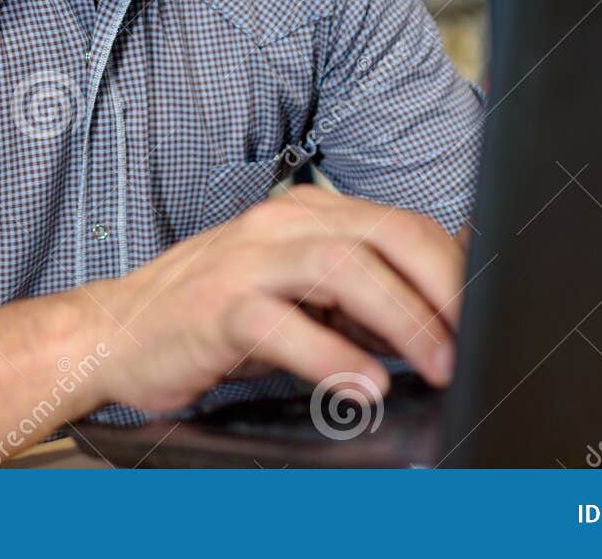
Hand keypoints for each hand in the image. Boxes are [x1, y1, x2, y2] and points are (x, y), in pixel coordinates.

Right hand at [84, 186, 464, 412]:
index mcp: (308, 214)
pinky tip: (362, 387)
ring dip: (401, 318)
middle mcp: (281, 223)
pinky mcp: (216, 307)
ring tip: (436, 363)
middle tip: (474, 339)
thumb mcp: (296, 294)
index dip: (454, 268)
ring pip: (343, 268)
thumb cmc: (212, 316)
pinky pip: (282, 325)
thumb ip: (359, 297)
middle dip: (442, 286)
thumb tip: (442, 315)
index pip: (401, 224)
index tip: (488, 314)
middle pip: (384, 235)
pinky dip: (332, 357)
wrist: (113, 331)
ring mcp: (247, 261)